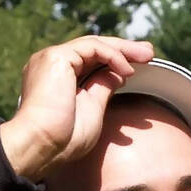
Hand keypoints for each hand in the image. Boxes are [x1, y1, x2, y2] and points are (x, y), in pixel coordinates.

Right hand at [0, 35, 154, 181]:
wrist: (41, 145)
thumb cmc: (63, 140)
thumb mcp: (92, 109)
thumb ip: (103, 88)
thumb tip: (118, 73)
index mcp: (58, 77)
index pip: (90, 61)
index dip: (115, 61)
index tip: (137, 68)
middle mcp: (52, 64)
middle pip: (93, 49)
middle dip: (124, 49)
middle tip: (149, 53)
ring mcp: (52, 58)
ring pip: (94, 45)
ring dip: (123, 49)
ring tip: (147, 56)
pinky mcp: (57, 57)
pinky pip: (92, 48)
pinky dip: (113, 55)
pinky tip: (128, 69)